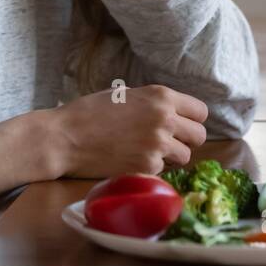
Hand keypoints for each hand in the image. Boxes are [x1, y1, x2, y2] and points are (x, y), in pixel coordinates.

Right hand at [49, 84, 208, 177]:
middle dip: (186, 140)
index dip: (192, 120)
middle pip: (199, 136)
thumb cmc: (89, 112)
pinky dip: (151, 169)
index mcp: (161, 96)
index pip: (200, 111)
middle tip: (168, 143)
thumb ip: (152, 103)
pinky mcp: (147, 167)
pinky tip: (132, 161)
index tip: (181, 126)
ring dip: (172, 157)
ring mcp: (158, 145)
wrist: (64, 138)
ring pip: (185, 157)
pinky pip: (163, 171)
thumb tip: (171, 112)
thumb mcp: (126, 95)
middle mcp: (165, 119)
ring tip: (149, 153)